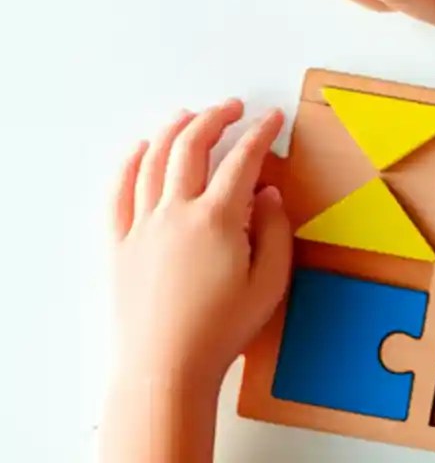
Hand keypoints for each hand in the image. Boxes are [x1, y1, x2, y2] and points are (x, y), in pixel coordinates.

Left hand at [110, 100, 290, 392]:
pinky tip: (139, 149)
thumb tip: (267, 195)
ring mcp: (143, 226)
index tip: (272, 119)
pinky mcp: (120, 245)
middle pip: (192, 146)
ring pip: (154, 160)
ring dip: (174, 130)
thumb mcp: (270, 282)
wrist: (166, 367)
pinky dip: (129, 164)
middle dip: (215, 118)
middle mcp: (175, 213)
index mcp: (217, 220)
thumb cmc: (222, 331)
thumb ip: (274, 231)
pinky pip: (119, 192)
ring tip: (189, 116)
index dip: (260, 133)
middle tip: (232, 108)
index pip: (242, 160)